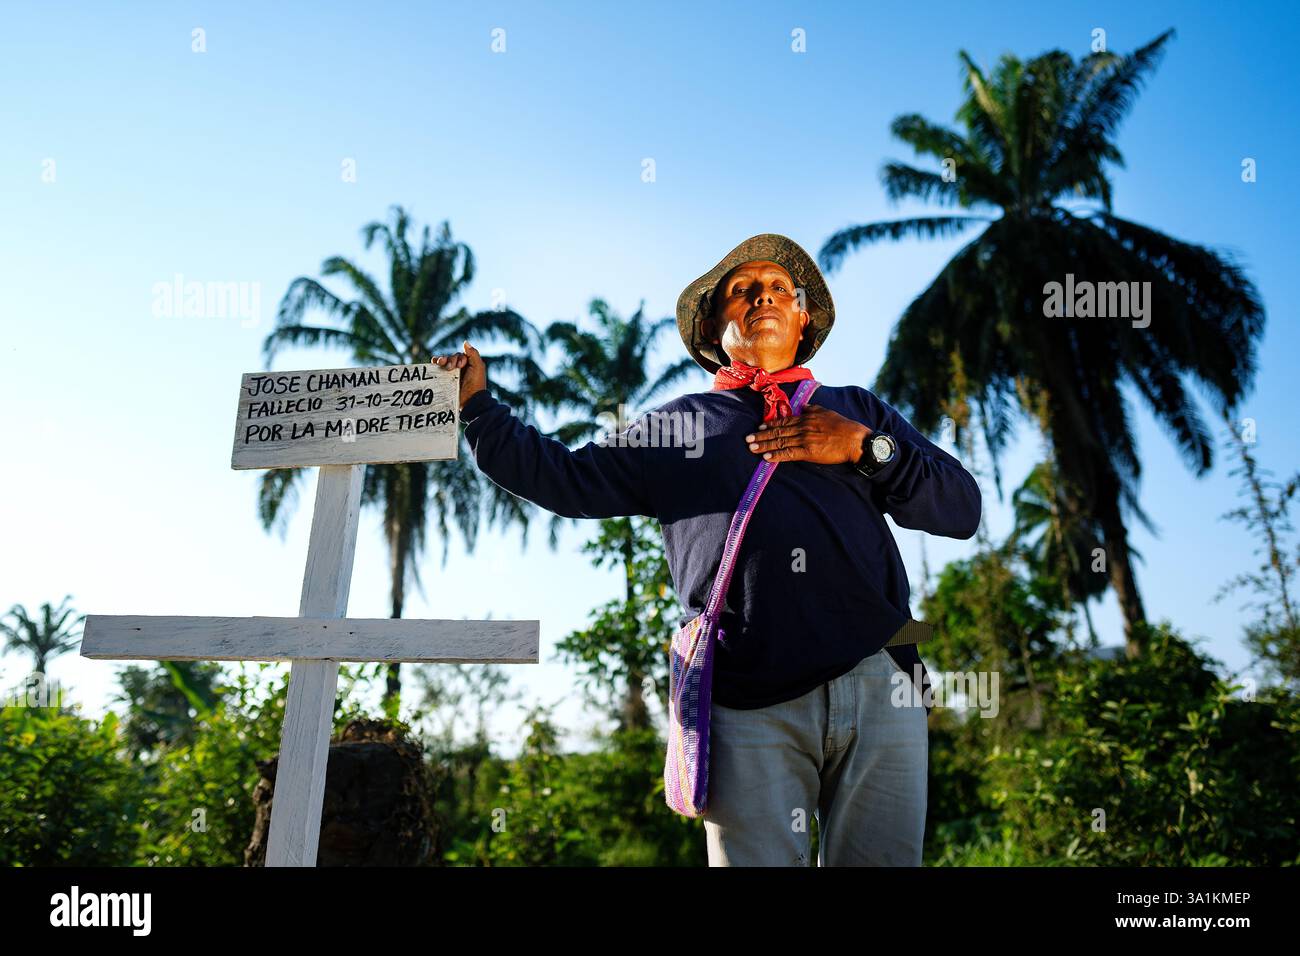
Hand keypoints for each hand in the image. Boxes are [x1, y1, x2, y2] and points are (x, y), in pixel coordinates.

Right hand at [432, 340, 487, 409]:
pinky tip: (434, 363)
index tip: (460, 365)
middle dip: (450, 360)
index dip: (459, 358)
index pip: (460, 355)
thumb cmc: (476, 383)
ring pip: (444, 362)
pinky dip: (435, 364)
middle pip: (451, 357)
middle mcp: (460, 368)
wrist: (470, 400)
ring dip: (442, 360)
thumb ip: (473, 354)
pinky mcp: (445, 379)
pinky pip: (438, 369)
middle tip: (451, 368)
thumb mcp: (478, 367)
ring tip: (440, 363)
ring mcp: (452, 374)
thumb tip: (465, 342)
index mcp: (468, 364)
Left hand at [743, 403, 870, 464]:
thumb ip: (814, 409)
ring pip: (780, 442)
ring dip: (764, 445)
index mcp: (806, 418)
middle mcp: (802, 428)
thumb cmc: (844, 426)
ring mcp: (804, 440)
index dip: (770, 424)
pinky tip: (766, 458)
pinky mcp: (808, 452)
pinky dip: (776, 456)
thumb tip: (804, 407)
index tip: (759, 426)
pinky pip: (788, 454)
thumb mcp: (827, 412)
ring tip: (752, 447)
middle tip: (747, 438)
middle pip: (778, 431)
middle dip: (761, 435)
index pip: (784, 421)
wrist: (855, 440)